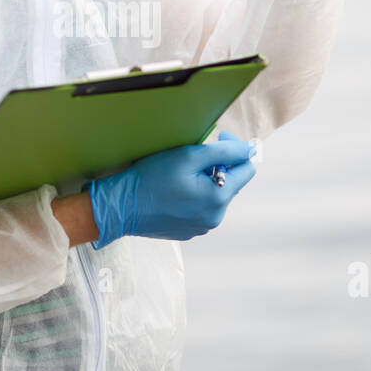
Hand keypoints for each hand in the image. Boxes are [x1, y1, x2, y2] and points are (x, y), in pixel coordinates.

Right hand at [84, 131, 256, 248]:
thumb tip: (249, 150)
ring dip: (207, 180)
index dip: (235, 149)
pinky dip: (195, 195)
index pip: (247, 168)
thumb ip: (223, 151)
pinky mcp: (189, 231)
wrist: (121, 206)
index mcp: (218, 198)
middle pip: (233, 182)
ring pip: (216, 195)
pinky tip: (175, 189)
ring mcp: (202, 227)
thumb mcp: (188, 156)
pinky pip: (202, 208)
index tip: (217, 139)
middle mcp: (215, 217)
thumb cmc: (152, 178)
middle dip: (219, 165)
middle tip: (194, 155)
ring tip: (182, 173)